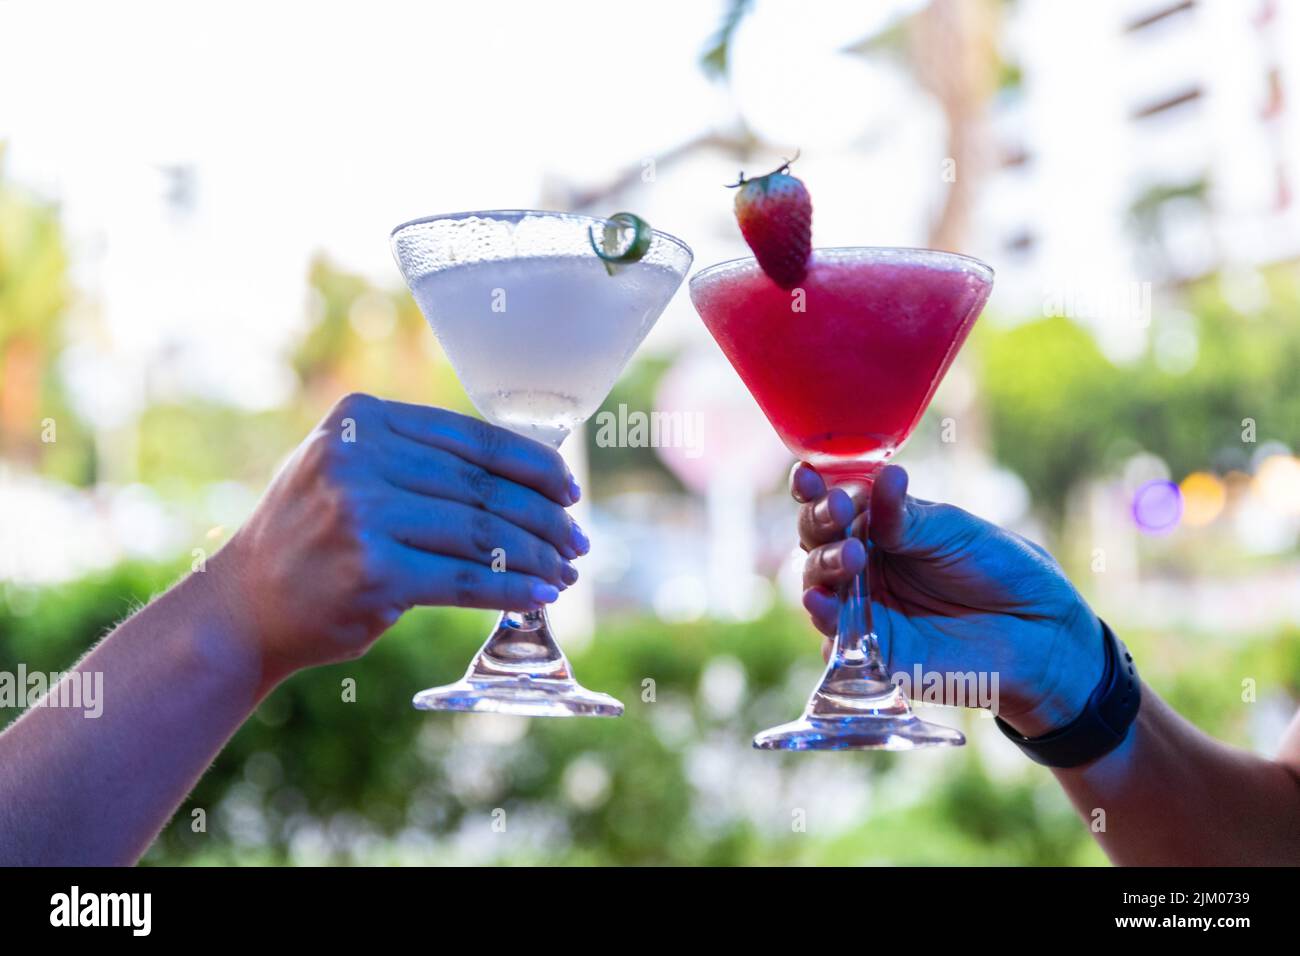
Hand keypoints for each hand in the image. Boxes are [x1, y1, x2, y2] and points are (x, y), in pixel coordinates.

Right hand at [215, 393, 586, 689]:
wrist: (244, 606)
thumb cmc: (312, 536)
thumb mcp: (347, 469)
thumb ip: (418, 457)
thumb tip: (528, 473)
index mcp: (361, 421)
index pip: (473, 438)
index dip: (533, 465)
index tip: (569, 489)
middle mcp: (359, 461)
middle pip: (484, 487)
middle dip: (545, 517)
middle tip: (578, 540)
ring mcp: (363, 517)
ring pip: (482, 534)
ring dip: (537, 555)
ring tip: (567, 570)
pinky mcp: (374, 574)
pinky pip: (465, 580)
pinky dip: (512, 589)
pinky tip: (541, 594)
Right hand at [793, 462, 1104, 736]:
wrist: (1041, 630)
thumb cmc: (1001, 570)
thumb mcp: (952, 530)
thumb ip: (907, 517)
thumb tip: (881, 476)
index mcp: (879, 527)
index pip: (835, 503)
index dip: (815, 490)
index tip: (808, 476)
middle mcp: (863, 566)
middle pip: (817, 541)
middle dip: (819, 522)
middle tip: (839, 510)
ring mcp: (863, 608)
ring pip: (818, 584)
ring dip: (823, 565)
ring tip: (849, 555)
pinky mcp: (871, 651)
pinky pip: (835, 636)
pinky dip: (823, 616)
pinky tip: (822, 600)